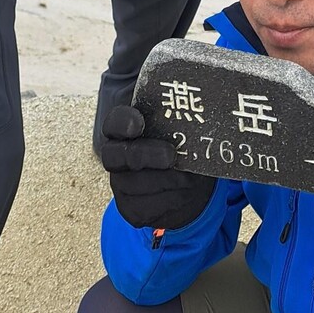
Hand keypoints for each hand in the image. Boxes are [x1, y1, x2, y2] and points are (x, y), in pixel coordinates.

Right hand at [101, 105, 216, 230]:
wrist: (188, 184)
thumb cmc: (182, 146)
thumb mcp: (181, 128)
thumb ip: (180, 117)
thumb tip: (199, 104)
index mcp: (124, 129)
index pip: (114, 122)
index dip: (122, 122)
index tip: (139, 125)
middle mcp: (115, 156)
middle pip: (116, 155)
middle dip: (144, 154)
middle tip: (170, 155)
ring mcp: (119, 183)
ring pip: (134, 184)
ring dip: (166, 180)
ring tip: (189, 177)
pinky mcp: (129, 208)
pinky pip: (146, 206)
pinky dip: (170, 199)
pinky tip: (184, 193)